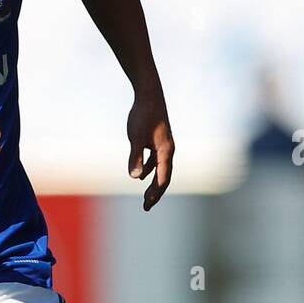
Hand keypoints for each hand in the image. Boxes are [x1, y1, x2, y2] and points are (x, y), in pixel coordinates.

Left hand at [127, 95, 174, 210]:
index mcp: (165, 151)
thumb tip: (135, 178)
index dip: (155, 193)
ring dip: (153, 182)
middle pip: (164, 176)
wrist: (149, 95)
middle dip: (156, 192)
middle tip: (147, 207)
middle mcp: (168, 150)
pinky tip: (140, 175)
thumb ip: (135, 157)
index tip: (147, 205)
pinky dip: (149, 169)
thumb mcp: (135, 138)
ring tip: (146, 196)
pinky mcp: (157, 140)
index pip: (163, 178)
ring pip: (160, 169)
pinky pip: (155, 161)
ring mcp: (163, 145)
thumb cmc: (142, 115)